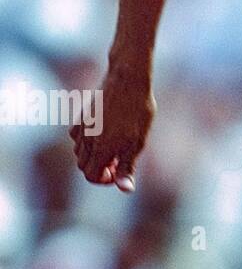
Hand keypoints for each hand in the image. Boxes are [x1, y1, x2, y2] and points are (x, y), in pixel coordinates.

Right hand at [69, 64, 155, 192]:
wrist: (127, 79)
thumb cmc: (138, 110)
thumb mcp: (138, 141)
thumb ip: (128, 167)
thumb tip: (125, 190)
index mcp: (101, 149)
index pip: (92, 176)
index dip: (105, 179)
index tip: (119, 171)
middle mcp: (87, 140)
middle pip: (84, 166)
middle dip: (100, 167)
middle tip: (119, 158)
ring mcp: (81, 128)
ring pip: (79, 152)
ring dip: (94, 154)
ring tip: (115, 144)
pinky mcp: (80, 116)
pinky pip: (77, 136)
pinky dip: (86, 140)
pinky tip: (102, 132)